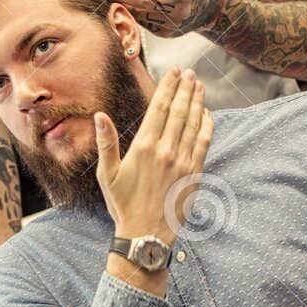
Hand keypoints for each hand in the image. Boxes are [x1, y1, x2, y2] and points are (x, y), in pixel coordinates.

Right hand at [95, 66, 211, 241]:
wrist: (146, 234)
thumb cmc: (123, 205)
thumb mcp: (107, 174)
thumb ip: (106, 143)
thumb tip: (99, 115)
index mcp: (144, 147)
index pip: (159, 108)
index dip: (168, 87)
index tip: (174, 72)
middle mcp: (166, 150)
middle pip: (179, 111)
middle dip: (185, 89)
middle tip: (190, 73)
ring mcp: (183, 161)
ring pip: (194, 124)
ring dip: (198, 102)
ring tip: (199, 86)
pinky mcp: (195, 173)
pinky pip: (204, 143)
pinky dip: (207, 126)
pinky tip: (207, 115)